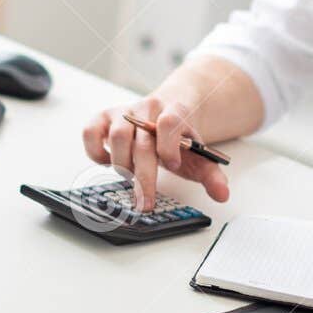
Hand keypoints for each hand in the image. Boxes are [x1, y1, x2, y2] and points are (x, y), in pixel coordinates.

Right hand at [81, 97, 230, 210]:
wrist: (167, 111)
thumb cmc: (179, 139)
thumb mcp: (198, 155)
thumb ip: (212, 175)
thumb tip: (222, 194)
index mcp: (175, 111)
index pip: (170, 121)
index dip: (169, 145)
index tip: (173, 164)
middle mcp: (147, 109)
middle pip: (143, 141)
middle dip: (144, 176)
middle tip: (145, 202)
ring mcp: (123, 112)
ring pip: (117, 136)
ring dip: (123, 165)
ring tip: (130, 180)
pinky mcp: (103, 118)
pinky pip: (90, 131)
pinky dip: (95, 151)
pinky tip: (108, 162)